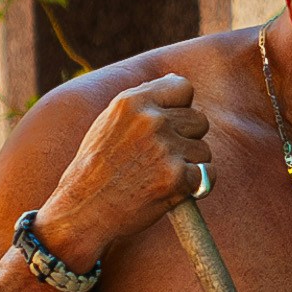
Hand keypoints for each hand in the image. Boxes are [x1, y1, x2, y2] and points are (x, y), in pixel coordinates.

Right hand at [42, 74, 210, 267]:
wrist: (84, 211)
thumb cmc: (96, 168)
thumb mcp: (109, 121)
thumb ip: (142, 101)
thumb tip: (176, 80)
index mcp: (132, 102)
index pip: (183, 88)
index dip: (181, 107)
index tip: (170, 125)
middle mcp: (151, 120)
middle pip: (199, 120)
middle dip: (187, 139)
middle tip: (161, 158)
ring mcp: (165, 148)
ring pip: (203, 150)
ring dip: (189, 164)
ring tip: (159, 176)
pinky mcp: (177, 177)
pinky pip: (208, 174)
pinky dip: (197, 185)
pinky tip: (174, 189)